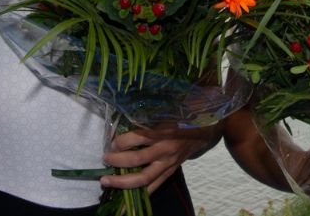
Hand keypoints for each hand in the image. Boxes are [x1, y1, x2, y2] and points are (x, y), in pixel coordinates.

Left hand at [99, 123, 220, 193]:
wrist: (205, 130)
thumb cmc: (183, 117)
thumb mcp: (166, 111)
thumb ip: (147, 117)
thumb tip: (122, 120)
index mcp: (164, 130)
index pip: (137, 137)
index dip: (121, 141)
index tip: (112, 142)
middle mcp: (166, 148)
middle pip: (137, 159)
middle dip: (117, 161)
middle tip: (105, 160)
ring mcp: (169, 163)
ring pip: (143, 177)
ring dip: (122, 181)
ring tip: (106, 181)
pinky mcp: (171, 171)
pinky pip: (154, 185)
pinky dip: (140, 192)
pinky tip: (126, 197)